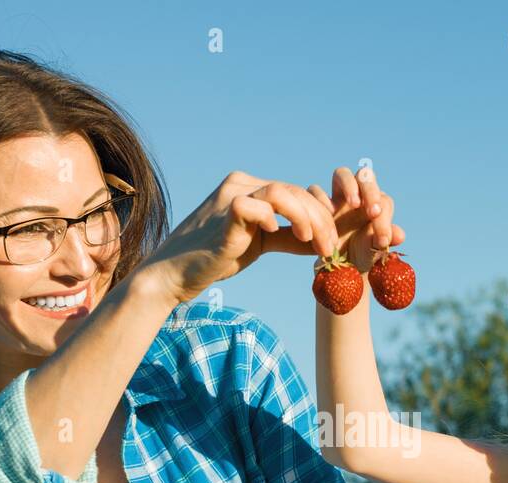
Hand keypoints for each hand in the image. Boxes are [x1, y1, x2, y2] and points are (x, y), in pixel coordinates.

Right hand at [140, 170, 339, 302]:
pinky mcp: (224, 215)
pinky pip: (254, 206)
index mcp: (251, 187)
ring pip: (282, 193)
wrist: (176, 273)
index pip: (297, 191)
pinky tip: (275, 235)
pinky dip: (272, 218)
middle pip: (295, 191)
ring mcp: (231, 196)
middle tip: (329, 249)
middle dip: (321, 220)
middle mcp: (241, 184)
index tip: (331, 242)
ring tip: (313, 244)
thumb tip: (322, 241)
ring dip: (306, 219)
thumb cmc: (217, 258)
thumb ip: (289, 238)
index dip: (321, 215)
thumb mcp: (261, 245)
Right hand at [304, 166, 405, 273]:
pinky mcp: (318, 205)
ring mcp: (337, 198)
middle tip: (374, 213)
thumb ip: (386, 241)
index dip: (385, 219)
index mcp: (376, 205)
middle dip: (371, 190)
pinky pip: (315, 190)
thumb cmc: (360, 256)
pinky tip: (329, 216)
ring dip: (349, 184)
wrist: (337, 267)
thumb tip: (400, 235)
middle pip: (365, 176)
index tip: (382, 240)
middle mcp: (358, 197)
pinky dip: (322, 198)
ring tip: (353, 204)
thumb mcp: (374, 252)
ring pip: (342, 173)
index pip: (383, 201)